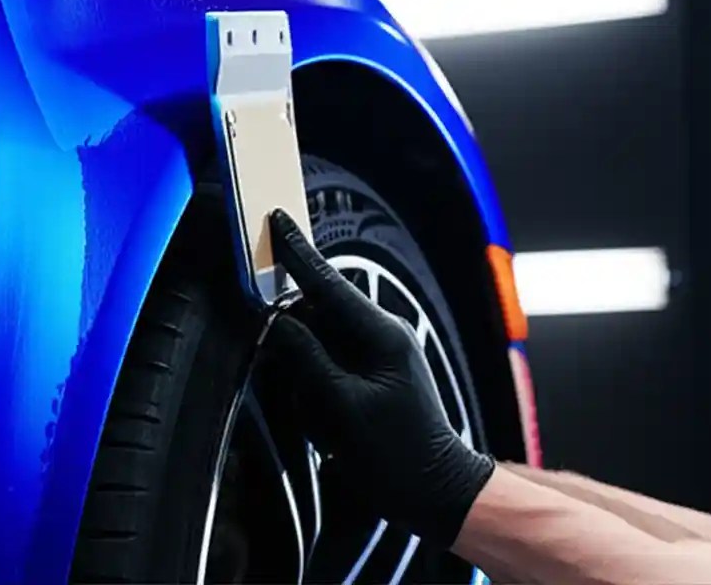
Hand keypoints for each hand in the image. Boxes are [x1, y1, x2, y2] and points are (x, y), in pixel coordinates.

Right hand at [258, 210, 494, 547]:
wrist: (434, 491)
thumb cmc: (396, 454)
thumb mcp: (342, 407)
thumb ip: (306, 359)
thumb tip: (276, 322)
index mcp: (380, 334)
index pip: (327, 283)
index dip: (297, 253)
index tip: (275, 220)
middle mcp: (379, 337)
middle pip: (317, 312)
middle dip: (292, 334)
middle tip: (284, 365)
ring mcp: (376, 357)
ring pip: (318, 341)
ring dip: (304, 373)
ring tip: (322, 418)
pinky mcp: (369, 377)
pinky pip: (327, 367)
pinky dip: (314, 389)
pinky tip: (326, 424)